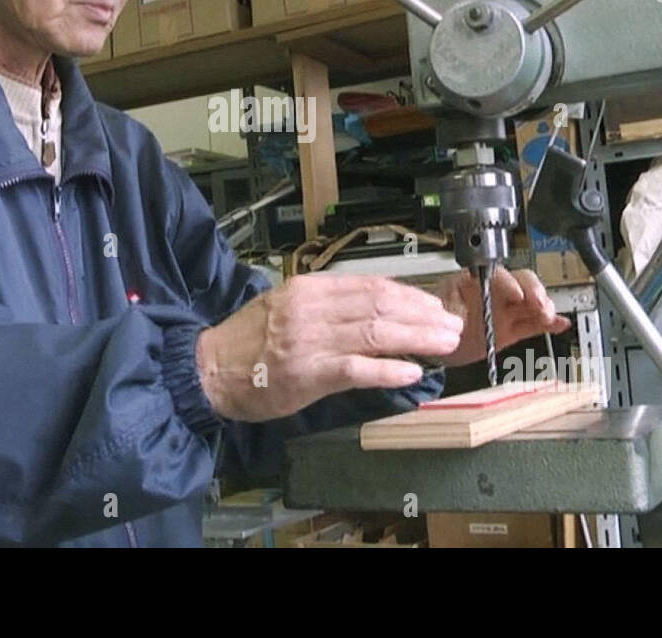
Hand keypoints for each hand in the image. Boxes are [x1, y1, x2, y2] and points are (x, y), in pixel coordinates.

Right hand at [195, 274, 463, 421]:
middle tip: (452, 325)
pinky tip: (412, 372)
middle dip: (422, 315)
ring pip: (376, 333)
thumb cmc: (249, 342)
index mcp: (308, 289)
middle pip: (380, 306)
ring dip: (417, 338)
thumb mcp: (286, 307)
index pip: (371, 286)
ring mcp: (309, 341)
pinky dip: (388, 369)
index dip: (410, 295)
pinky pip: (357, 369)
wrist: (209, 370)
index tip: (434, 305)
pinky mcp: (307, 374)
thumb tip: (377, 310)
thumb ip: (327, 306)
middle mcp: (311, 309)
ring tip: (445, 344)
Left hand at [434, 267, 571, 367]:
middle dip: (535, 291)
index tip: (516, 295)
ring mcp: (508, 310)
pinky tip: (561, 324)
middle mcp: (497, 292)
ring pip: (534, 303)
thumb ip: (450, 307)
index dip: (510, 283)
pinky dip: (550, 324)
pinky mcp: (515, 328)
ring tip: (549, 317)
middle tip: (539, 304)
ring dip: (545, 307)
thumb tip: (458, 311)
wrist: (441, 342)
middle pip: (524, 283)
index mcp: (478, 281)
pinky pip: (535, 324)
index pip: (499, 275)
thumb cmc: (438, 316)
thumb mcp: (438, 307)